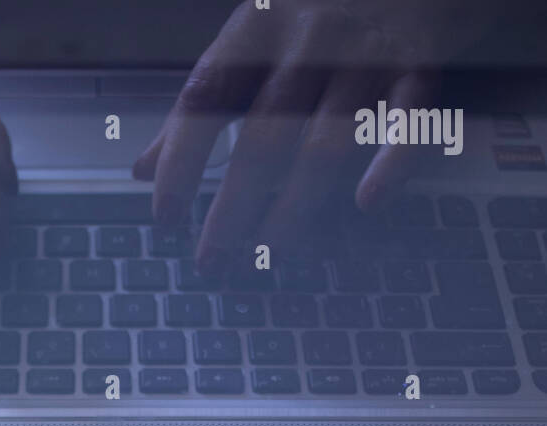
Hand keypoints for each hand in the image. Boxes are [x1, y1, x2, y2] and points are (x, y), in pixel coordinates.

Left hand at [133, 0, 508, 271]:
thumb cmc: (320, 2)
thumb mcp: (252, 34)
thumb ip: (203, 101)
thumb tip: (142, 169)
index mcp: (256, 24)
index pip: (205, 97)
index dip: (181, 161)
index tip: (165, 217)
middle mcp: (307, 38)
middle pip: (263, 133)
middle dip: (233, 204)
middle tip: (211, 260)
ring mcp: (365, 53)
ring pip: (325, 141)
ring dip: (295, 205)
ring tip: (270, 254)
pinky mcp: (422, 65)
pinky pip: (408, 120)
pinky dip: (391, 161)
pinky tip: (368, 201)